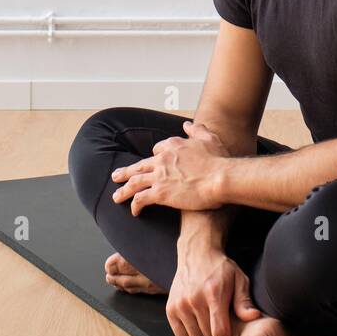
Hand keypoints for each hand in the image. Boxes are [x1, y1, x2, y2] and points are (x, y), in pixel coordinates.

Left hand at [111, 119, 227, 214]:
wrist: (220, 178)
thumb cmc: (218, 160)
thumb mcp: (209, 139)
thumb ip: (197, 130)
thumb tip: (187, 124)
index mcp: (173, 145)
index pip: (156, 150)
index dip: (153, 158)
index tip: (151, 164)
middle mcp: (162, 159)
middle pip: (139, 165)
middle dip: (126, 172)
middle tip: (116, 176)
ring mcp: (159, 176)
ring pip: (134, 182)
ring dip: (123, 190)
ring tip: (116, 197)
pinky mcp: (160, 193)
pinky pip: (141, 199)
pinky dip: (135, 205)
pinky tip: (134, 211)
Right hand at [167, 244, 261, 335]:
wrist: (197, 253)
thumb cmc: (221, 268)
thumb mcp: (239, 279)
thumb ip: (244, 301)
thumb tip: (253, 317)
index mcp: (214, 295)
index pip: (219, 332)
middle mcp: (194, 300)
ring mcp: (180, 305)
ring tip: (211, 331)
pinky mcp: (170, 308)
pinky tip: (198, 329)